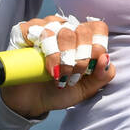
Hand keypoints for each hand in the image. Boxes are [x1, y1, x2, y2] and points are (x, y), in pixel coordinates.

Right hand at [0, 14, 115, 119]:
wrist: (31, 102)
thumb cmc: (59, 90)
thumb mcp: (85, 88)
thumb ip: (102, 76)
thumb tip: (106, 59)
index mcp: (82, 37)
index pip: (97, 28)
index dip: (97, 46)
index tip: (90, 67)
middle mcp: (65, 27)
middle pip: (81, 30)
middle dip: (80, 59)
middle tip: (71, 76)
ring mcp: (44, 27)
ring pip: (61, 30)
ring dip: (62, 57)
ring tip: (58, 75)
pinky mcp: (24, 31)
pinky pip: (36, 30)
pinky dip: (44, 51)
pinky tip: (44, 66)